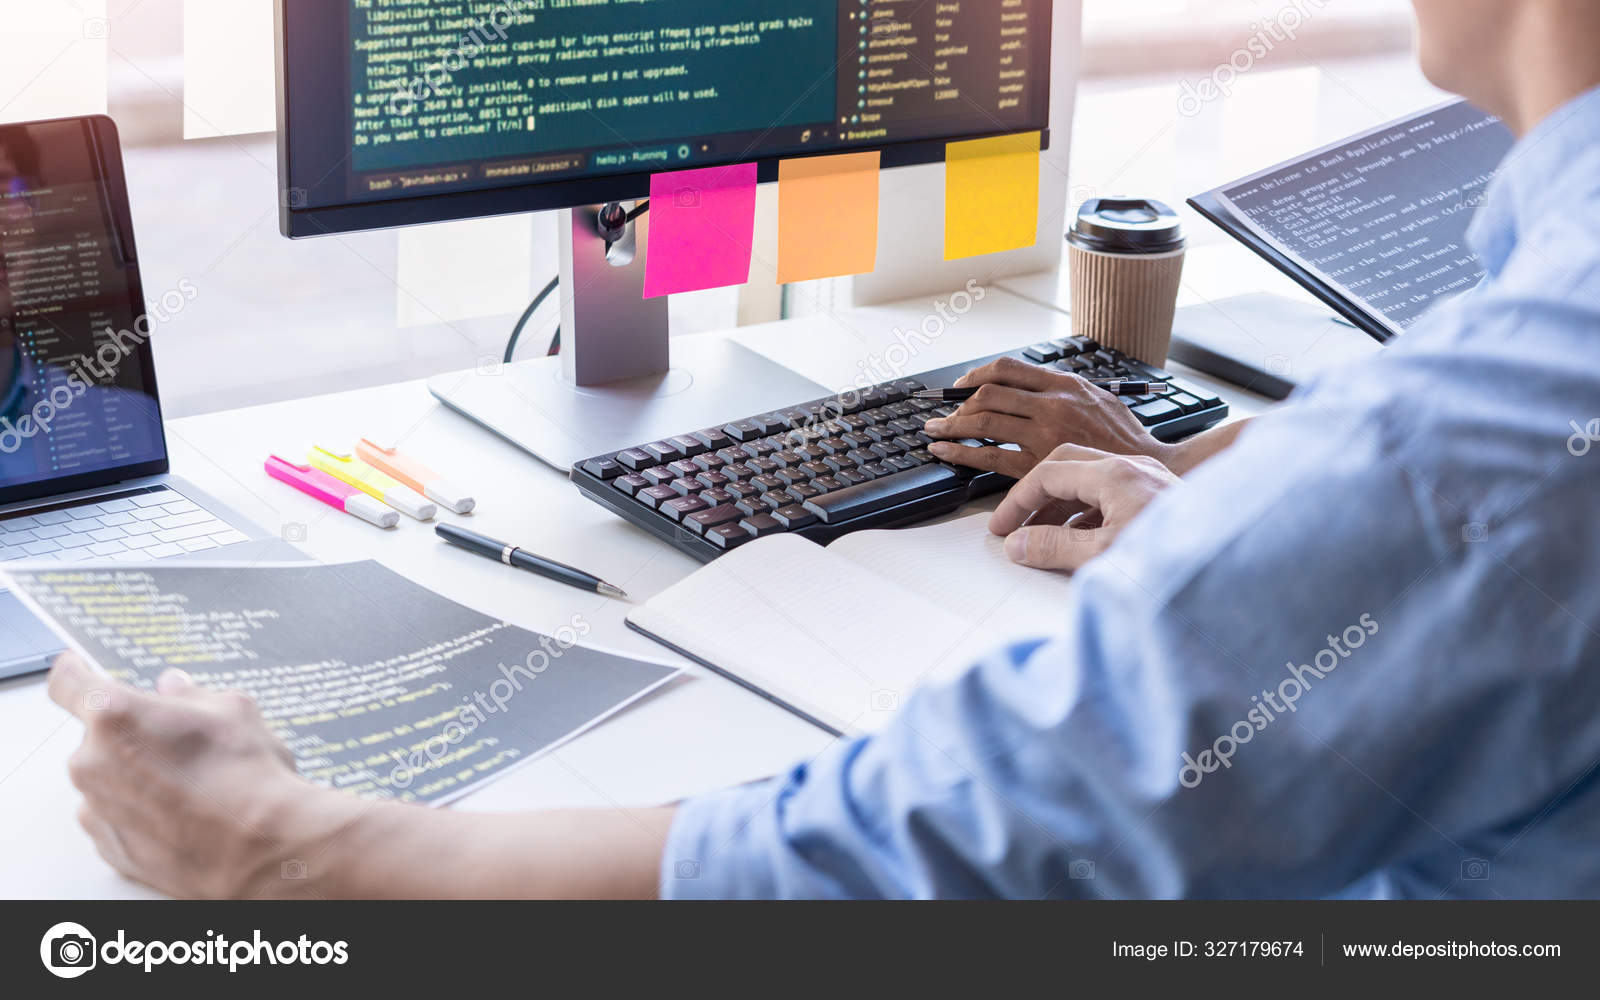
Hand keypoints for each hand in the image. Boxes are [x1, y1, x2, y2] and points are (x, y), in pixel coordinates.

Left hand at [47, 653, 339, 897]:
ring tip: (190, 784)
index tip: (79, 668)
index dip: (75, 671)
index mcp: (115, 715)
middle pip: (97, 736)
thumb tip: (178, 690)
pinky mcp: (109, 845)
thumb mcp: (233, 710)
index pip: (68, 682)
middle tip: (179, 741)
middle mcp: (92, 761)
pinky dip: (140, 811)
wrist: (260, 847)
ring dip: (136, 775)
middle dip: (132, 734)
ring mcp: (97, 807)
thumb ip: (193, 695)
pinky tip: (182, 812)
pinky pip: (115, 816)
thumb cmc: (247, 778)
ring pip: (107, 778)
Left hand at [924, 357, 1177, 478]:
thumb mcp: (1099, 397)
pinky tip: (947, 452)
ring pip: (983, 421)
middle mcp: (1052, 404)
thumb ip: (1063, 390)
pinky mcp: (1039, 464)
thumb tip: (1027, 387)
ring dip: (951, 426)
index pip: (1008, 368)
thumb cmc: (1124, 437)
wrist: (1148, 468)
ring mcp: (1044, 434)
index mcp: (1064, 384)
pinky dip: (961, 453)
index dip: (976, 375)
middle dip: (956, 403)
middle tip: (940, 413)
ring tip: (934, 432)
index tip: (960, 386)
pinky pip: (990, 455)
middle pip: (988, 393)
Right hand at [989, 444, 1180, 570]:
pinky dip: (1087, 514)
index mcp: (1117, 474)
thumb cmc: (1178, 558)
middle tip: (1015, 525)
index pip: (1049, 473)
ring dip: (1061, 508)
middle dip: (1036, 497)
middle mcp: (1135, 470)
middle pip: (1068, 467)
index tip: (1002, 528)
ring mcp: (1151, 483)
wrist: (1234, 572)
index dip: (1018, 501)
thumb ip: (1054, 548)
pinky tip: (1081, 542)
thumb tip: (1019, 546)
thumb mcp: (1104, 556)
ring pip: (1091, 482)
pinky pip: (1112, 497)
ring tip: (1041, 539)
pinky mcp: (1162, 501)